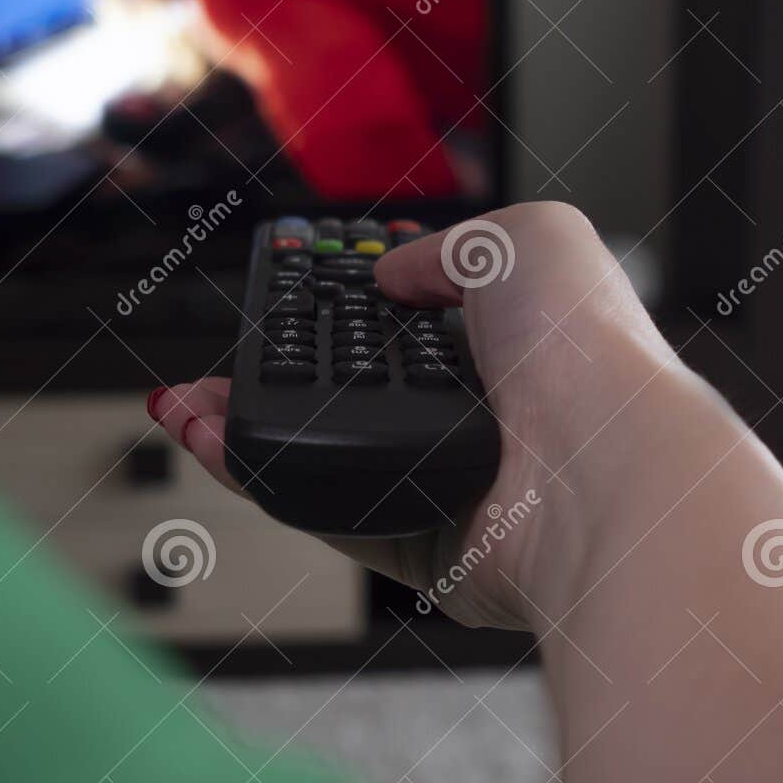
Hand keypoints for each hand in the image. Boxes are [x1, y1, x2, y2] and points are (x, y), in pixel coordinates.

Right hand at [147, 202, 700, 631]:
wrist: (599, 470)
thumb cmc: (586, 354)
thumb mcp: (525, 238)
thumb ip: (449, 246)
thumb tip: (396, 271)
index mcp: (510, 341)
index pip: (407, 320)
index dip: (341, 306)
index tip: (286, 293)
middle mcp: (478, 414)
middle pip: (350, 391)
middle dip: (274, 373)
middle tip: (216, 361)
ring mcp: (443, 480)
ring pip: (323, 451)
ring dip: (245, 426)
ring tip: (182, 404)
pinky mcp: (417, 544)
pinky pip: (320, 506)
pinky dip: (260, 475)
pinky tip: (212, 440)